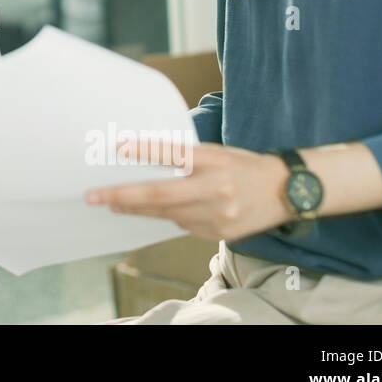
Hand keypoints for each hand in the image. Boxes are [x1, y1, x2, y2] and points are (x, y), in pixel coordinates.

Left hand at [85, 140, 290, 240]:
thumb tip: (144, 159)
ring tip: (113, 204)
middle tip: (94, 195)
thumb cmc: (245, 165)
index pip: (175, 153)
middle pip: (161, 194)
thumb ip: (185, 158)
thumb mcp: (217, 153)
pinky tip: (155, 211)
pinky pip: (183, 225)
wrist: (287, 191)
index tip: (121, 148)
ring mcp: (218, 215)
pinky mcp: (220, 233)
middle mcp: (216, 188)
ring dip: (137, 209)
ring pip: (167, 214)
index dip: (147, 151)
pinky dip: (167, 216)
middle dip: (123, 196)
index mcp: (215, 161)